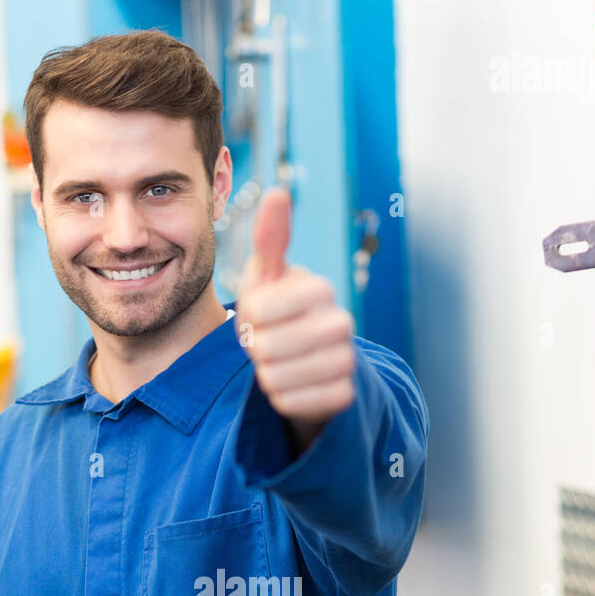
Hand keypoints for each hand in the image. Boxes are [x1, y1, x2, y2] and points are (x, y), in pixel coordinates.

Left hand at [236, 187, 355, 451]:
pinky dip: (281, 398)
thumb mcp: (268, 276)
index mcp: (320, 289)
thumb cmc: (279, 312)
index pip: (258, 310)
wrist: (309, 360)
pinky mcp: (343, 396)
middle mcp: (341, 323)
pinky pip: (290, 403)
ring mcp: (346, 362)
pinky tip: (292, 384)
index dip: (248, 317)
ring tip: (280, 362)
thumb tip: (277, 192)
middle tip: (268, 343)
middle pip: (266, 348)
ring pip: (277, 379)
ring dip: (267, 374)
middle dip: (257, 349)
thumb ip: (270, 239)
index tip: (260, 316)